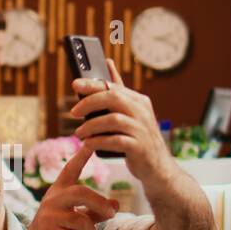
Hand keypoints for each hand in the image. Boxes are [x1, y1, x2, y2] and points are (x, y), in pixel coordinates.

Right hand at [16, 144, 119, 229]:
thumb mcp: (76, 220)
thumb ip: (94, 211)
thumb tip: (116, 205)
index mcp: (58, 192)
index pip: (70, 170)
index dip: (81, 156)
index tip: (90, 141)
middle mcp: (51, 200)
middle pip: (81, 192)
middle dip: (99, 204)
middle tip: (112, 214)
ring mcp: (47, 216)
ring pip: (83, 221)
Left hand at [70, 57, 174, 185]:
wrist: (157, 167)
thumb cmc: (138, 137)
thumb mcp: (131, 112)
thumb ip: (118, 91)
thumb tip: (107, 62)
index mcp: (139, 101)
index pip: (114, 87)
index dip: (93, 84)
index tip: (75, 85)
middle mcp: (142, 112)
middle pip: (113, 98)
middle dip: (89, 102)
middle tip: (73, 112)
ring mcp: (142, 129)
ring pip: (113, 120)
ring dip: (91, 126)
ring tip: (79, 133)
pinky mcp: (139, 147)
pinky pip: (116, 141)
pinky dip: (99, 141)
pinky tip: (88, 144)